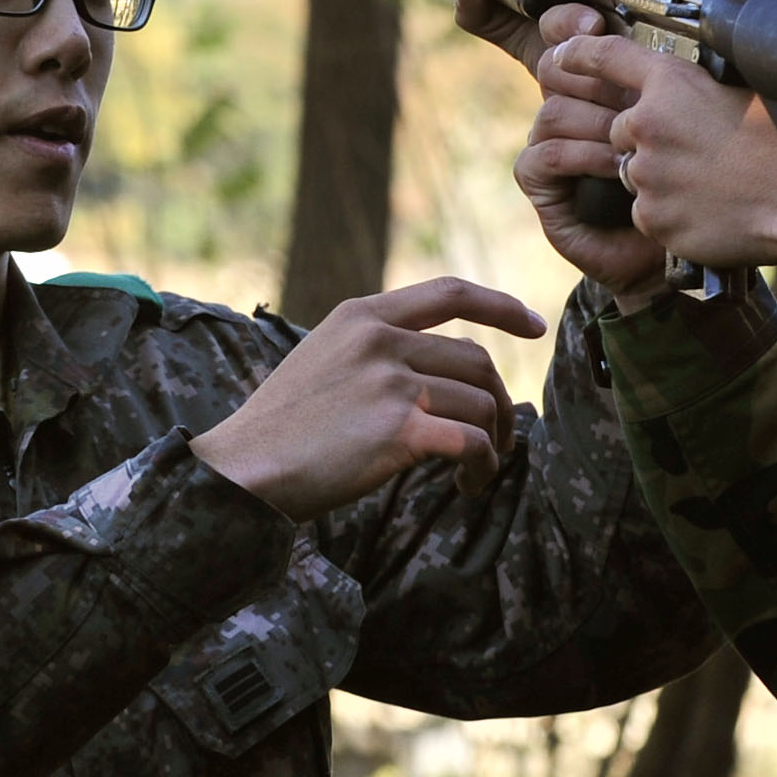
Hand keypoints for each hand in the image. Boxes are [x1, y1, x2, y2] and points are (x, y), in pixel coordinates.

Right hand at [194, 275, 543, 518]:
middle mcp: (380, 341)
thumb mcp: (320, 359)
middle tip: (496, 439)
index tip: (533, 324)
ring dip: (493, 442)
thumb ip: (372, 348)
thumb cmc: (280, 428)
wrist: (243, 469)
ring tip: (477, 470)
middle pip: (475, 360)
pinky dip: (482, 466)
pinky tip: (467, 484)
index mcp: (361, 316)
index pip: (449, 292)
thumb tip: (436, 368)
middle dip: (498, 402)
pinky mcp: (399, 432)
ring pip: (481, 403)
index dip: (500, 305)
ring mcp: (390, 384)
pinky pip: (472, 442)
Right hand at [511, 7, 671, 304]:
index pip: (561, 34)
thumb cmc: (686, 179)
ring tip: (632, 143)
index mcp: (599, 82)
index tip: (596, 24)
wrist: (675, 245)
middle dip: (590, 77)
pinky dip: (579, 157)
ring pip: (551, 111)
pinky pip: (540, 156)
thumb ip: (667, 74)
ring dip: (595, 124)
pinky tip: (614, 166)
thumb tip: (674, 28)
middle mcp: (570, 106)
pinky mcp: (539, 183)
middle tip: (630, 96)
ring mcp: (550, 143)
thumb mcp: (682, 116)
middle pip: (551, 66)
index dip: (567, 23)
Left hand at [541, 35, 776, 273]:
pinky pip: (650, 215)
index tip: (561, 58)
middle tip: (699, 153)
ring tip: (714, 182)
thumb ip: (699, 90)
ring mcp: (646, 174)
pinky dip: (673, 215)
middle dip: (649, 142)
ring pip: (636, 175)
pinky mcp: (651, 217)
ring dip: (663, 180)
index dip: (577, 55)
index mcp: (671, 82)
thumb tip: (689, 94)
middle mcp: (647, 124)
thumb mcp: (743, 91)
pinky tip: (712, 210)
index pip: (605, 57)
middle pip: (622, 131)